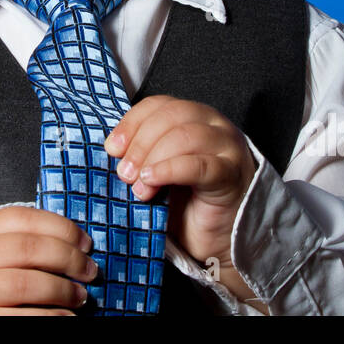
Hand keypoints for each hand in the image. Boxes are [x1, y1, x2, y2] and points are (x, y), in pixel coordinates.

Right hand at [0, 206, 97, 314]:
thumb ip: (29, 239)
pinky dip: (50, 317)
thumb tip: (80, 245)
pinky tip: (66, 316)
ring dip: (62, 290)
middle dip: (69, 259)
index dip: (63, 229)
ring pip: (25, 284)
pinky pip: (20, 318)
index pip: (26, 219)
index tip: (87, 243)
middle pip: (29, 249)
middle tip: (90, 271)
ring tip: (80, 296)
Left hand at [103, 96, 257, 266]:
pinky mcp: (231, 173)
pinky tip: (152, 180)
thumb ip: (141, 154)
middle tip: (124, 173)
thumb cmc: (186, 202)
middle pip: (172, 116)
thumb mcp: (157, 170)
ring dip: (153, 158)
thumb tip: (113, 150)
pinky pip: (200, 164)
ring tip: (138, 185)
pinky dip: (170, 169)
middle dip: (140, 143)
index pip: (159, 104)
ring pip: (185, 136)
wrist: (216, 239)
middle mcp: (213, 124)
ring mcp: (226, 146)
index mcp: (193, 116)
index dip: (132, 122)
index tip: (112, 148)